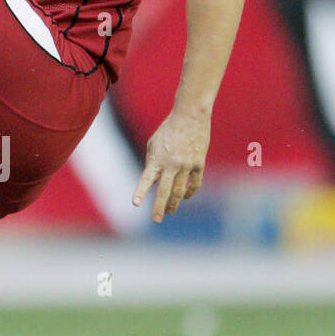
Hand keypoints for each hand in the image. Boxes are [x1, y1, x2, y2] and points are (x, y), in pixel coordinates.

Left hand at [133, 107, 210, 222]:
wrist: (190, 116)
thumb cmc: (168, 130)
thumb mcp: (154, 144)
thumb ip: (152, 162)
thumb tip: (154, 181)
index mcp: (157, 158)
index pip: (146, 179)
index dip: (140, 192)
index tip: (135, 204)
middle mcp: (171, 164)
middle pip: (164, 191)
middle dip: (159, 207)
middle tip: (156, 219)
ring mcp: (186, 165)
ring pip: (180, 191)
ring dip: (174, 203)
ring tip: (169, 211)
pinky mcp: (198, 164)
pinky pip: (194, 184)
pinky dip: (189, 192)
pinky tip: (185, 197)